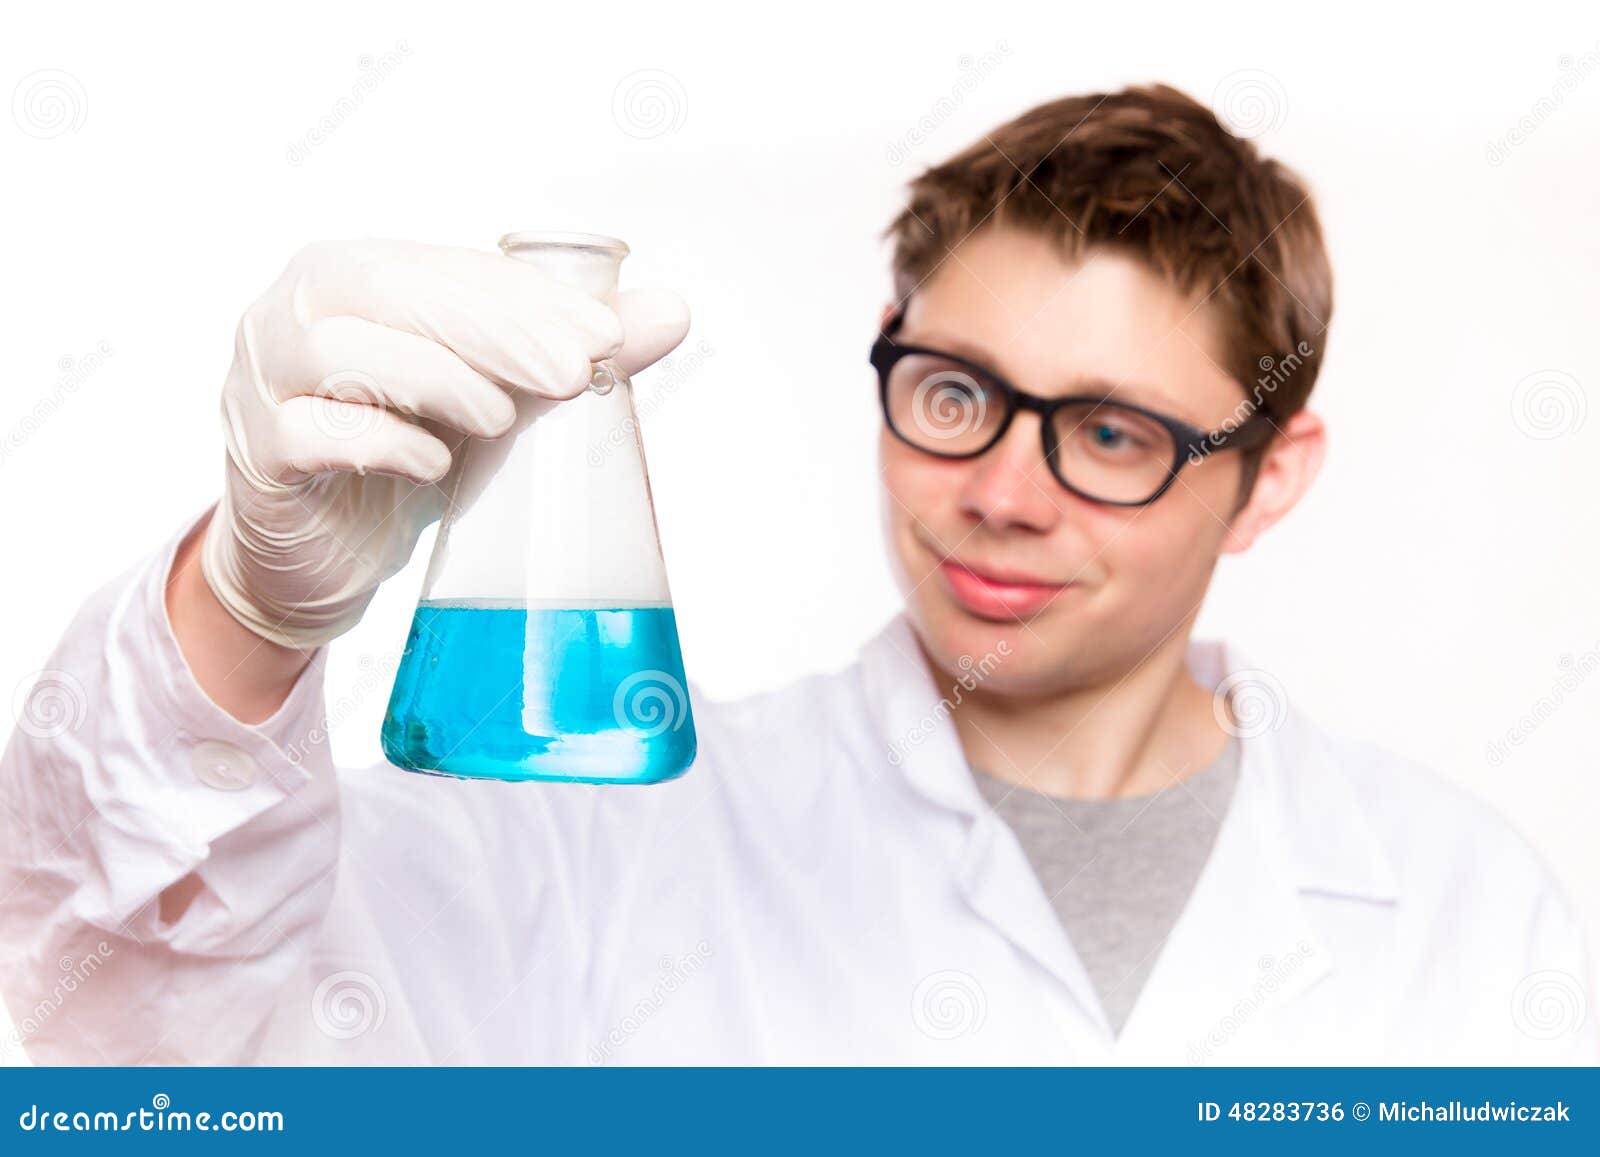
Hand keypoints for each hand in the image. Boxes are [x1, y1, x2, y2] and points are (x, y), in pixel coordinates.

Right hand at [200, 238, 688, 648]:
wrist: (321, 554)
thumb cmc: (406, 452)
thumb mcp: (492, 396)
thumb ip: (568, 351)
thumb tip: (673, 312)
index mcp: (355, 274)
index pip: (447, 266)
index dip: (528, 297)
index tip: (603, 335)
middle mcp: (296, 310)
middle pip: (392, 291)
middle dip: (495, 329)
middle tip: (572, 371)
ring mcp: (262, 379)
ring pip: (342, 349)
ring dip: (439, 379)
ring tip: (500, 420)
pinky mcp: (257, 453)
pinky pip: (311, 431)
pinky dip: (382, 442)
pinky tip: (433, 466)